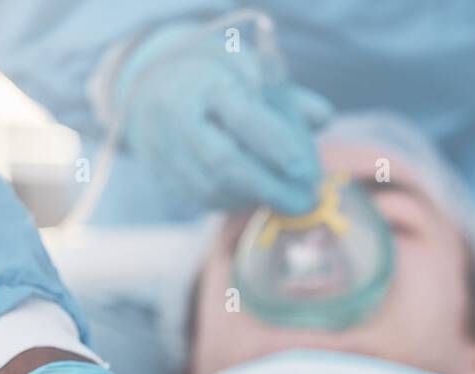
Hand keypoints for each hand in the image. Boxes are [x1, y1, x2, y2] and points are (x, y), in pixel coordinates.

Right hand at [117, 23, 330, 213]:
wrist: (151, 88)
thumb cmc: (216, 78)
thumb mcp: (248, 70)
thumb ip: (285, 94)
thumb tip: (323, 117)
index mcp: (202, 83)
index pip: (241, 116)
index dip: (275, 144)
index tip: (305, 168)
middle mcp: (175, 118)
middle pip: (223, 161)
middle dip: (269, 186)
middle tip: (306, 201)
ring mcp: (163, 150)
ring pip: (212, 188)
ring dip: (256, 197)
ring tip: (288, 198)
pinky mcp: (161, 177)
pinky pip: (202, 200)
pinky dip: (236, 202)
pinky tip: (257, 196)